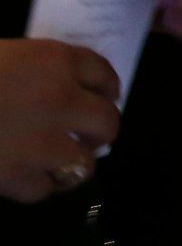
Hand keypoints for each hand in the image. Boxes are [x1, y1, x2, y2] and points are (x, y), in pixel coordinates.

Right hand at [0, 39, 120, 203]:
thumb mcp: (2, 55)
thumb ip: (31, 69)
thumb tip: (55, 88)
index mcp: (52, 60)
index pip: (101, 71)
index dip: (107, 86)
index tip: (106, 95)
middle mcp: (59, 99)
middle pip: (107, 121)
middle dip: (100, 131)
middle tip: (89, 135)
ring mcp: (40, 142)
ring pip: (83, 164)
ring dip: (73, 163)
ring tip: (60, 162)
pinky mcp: (15, 176)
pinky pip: (42, 190)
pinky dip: (36, 185)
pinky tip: (24, 176)